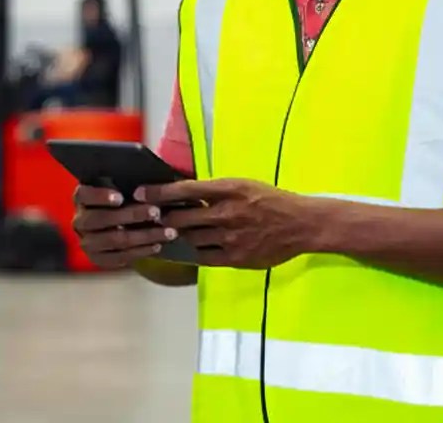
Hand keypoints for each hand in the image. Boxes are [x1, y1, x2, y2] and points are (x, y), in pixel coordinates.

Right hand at [71, 185, 178, 269]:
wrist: (120, 224)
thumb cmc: (125, 197)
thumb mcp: (123, 184)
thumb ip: (129, 178)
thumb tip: (147, 162)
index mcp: (81, 198)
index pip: (84, 194)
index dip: (100, 196)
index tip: (120, 197)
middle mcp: (79, 221)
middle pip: (100, 219)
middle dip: (130, 215)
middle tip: (156, 211)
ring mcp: (87, 242)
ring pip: (114, 240)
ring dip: (143, 236)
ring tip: (167, 231)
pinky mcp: (98, 259)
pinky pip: (119, 257)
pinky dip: (140, 252)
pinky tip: (157, 245)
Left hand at [135, 178, 313, 268]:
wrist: (302, 224)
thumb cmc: (271, 200)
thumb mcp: (243, 185)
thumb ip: (215, 190)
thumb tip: (184, 192)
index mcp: (229, 189)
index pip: (184, 189)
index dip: (158, 192)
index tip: (140, 193)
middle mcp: (227, 213)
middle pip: (181, 217)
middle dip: (162, 217)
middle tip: (150, 217)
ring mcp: (231, 237)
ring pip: (190, 238)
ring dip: (178, 235)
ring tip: (170, 232)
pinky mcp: (236, 257)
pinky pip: (204, 256)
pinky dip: (194, 251)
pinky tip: (189, 247)